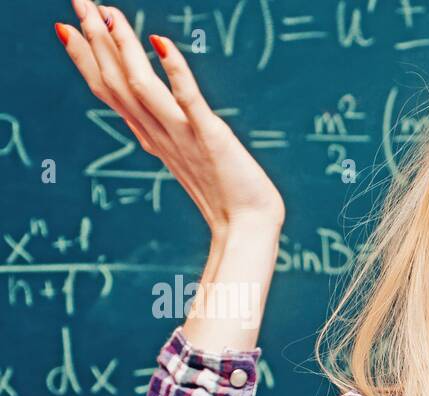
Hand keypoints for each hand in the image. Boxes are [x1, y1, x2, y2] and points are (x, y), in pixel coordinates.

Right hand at [56, 0, 284, 231]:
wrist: (250, 227)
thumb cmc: (227, 194)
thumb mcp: (186, 154)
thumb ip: (165, 132)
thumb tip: (147, 115)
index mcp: (152, 137)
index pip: (110, 92)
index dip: (87, 60)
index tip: (66, 26)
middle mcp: (159, 135)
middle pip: (117, 84)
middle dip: (96, 41)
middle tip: (78, 0)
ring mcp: (183, 136)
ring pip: (141, 88)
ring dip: (123, 49)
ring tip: (107, 13)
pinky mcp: (212, 137)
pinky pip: (190, 102)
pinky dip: (177, 73)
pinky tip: (163, 44)